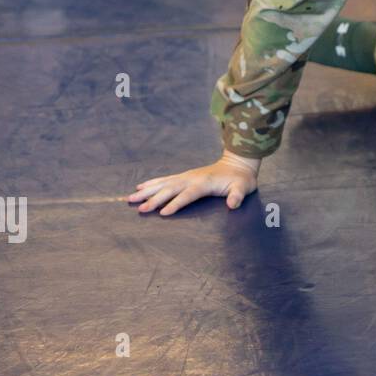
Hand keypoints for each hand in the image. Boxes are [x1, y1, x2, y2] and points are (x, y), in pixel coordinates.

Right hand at [128, 151, 260, 214]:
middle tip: (139, 209)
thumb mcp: (244, 187)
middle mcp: (191, 178)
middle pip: (170, 189)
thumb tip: (233, 204)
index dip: (176, 203)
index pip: (187, 195)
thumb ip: (238, 195)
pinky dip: (152, 183)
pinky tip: (140, 186)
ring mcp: (186, 176)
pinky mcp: (184, 176)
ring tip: (131, 198)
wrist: (238, 163)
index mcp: (204, 183)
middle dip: (154, 199)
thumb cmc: (241, 179)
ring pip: (163, 184)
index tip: (163, 213)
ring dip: (147, 191)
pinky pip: (165, 179)